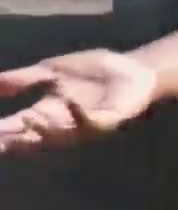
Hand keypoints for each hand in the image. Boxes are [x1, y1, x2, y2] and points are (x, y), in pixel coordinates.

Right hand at [0, 51, 160, 154]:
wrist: (133, 68)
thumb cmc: (94, 72)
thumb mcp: (52, 71)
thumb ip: (23, 78)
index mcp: (48, 113)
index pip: (16, 126)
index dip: (0, 131)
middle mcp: (63, 124)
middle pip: (34, 139)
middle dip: (14, 141)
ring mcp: (85, 125)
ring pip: (61, 136)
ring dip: (43, 129)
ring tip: (27, 117)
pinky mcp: (108, 120)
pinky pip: (91, 122)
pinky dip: (78, 112)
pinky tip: (67, 99)